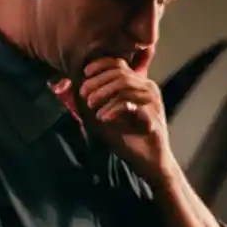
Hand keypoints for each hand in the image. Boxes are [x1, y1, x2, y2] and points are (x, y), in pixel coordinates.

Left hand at [76, 58, 175, 182]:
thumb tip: (74, 86)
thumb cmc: (128, 138)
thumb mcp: (107, 115)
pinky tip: (103, 118)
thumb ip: (96, 100)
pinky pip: (129, 105)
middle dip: (98, 81)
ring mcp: (153, 102)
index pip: (119, 64)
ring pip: (125, 85)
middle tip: (84, 95)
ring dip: (103, 93)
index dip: (101, 64)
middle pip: (120, 72)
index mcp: (139, 85)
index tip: (85, 73)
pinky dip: (112, 110)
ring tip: (91, 106)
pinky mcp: (152, 116)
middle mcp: (148, 89)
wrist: (149, 161)